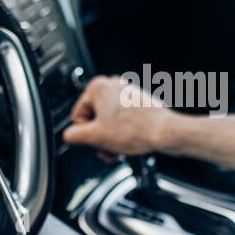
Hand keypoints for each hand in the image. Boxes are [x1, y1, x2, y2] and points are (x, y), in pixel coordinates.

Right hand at [61, 75, 175, 155]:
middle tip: (106, 149)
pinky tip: (127, 144)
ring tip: (117, 149)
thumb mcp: (95, 136)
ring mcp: (126, 92)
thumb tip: (69, 135)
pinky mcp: (138, 101)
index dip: (85, 134)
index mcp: (98, 87)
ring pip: (108, 120)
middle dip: (99, 138)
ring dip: (109, 138)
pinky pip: (122, 119)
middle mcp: (112, 84)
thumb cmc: (136, 130)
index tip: (95, 141)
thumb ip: (74, 135)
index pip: (78, 116)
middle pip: (94, 118)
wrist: (165, 133)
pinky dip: (121, 132)